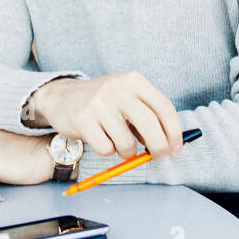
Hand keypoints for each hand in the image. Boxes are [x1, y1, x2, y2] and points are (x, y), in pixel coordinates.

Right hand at [27, 71, 182, 160]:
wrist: (61, 97)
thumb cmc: (103, 103)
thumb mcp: (127, 98)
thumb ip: (148, 117)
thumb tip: (170, 144)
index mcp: (133, 80)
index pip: (163, 107)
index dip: (174, 131)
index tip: (176, 148)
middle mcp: (117, 88)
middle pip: (149, 124)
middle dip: (159, 147)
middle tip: (159, 157)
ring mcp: (98, 103)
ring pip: (127, 142)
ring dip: (127, 152)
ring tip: (119, 143)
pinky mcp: (83, 119)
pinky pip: (106, 149)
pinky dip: (108, 151)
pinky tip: (100, 139)